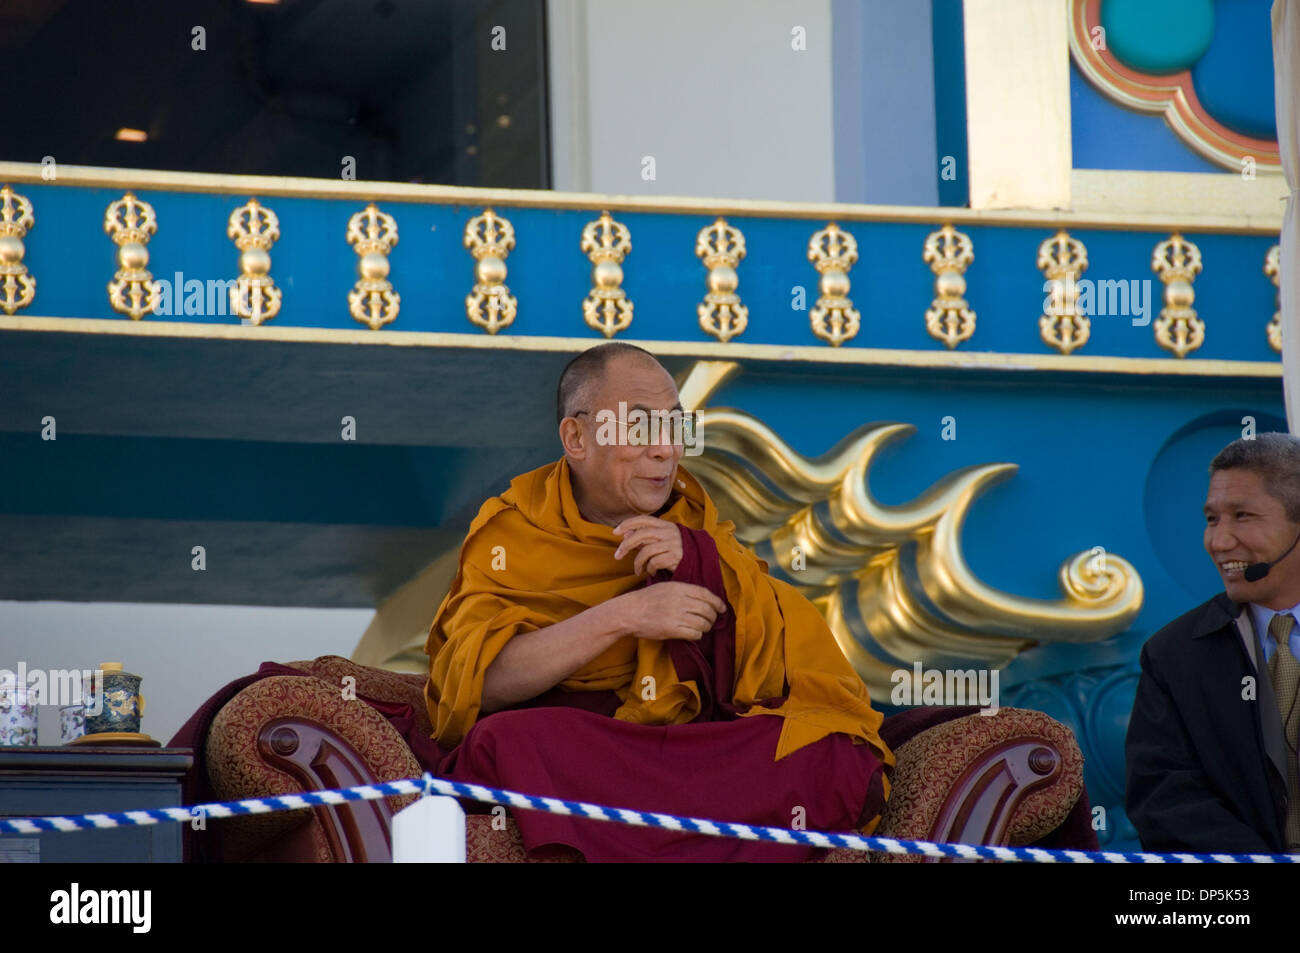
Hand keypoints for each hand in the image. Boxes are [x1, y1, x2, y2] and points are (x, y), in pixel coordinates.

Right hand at [610, 582, 726, 641]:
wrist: (629, 612)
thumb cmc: (647, 599)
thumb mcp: (665, 587)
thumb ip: (684, 591)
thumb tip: (704, 599)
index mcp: (679, 587)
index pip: (706, 594)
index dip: (717, 602)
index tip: (722, 608)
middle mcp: (679, 600)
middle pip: (707, 609)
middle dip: (712, 617)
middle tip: (711, 621)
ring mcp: (676, 615)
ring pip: (702, 623)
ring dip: (705, 627)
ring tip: (702, 628)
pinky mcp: (672, 629)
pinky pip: (694, 633)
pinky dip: (697, 635)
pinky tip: (693, 634)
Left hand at [613, 515, 683, 577]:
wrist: (700, 560)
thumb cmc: (676, 550)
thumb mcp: (663, 540)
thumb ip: (646, 536)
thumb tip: (625, 534)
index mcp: (665, 525)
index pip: (643, 519)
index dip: (627, 523)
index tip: (615, 532)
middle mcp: (669, 532)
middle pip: (641, 534)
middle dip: (626, 545)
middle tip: (617, 556)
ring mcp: (673, 544)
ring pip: (646, 551)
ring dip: (637, 563)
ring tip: (638, 570)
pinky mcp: (676, 557)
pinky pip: (654, 562)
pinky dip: (649, 569)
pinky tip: (651, 572)